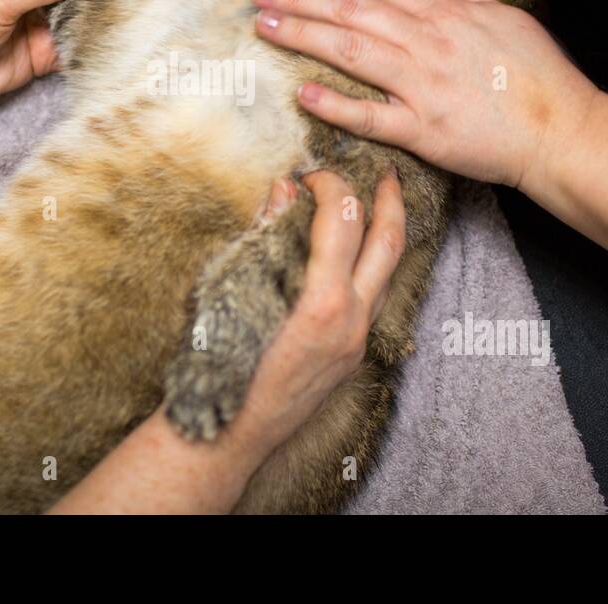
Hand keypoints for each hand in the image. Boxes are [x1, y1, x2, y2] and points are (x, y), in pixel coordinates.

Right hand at [230, 170, 404, 458]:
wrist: (226, 435)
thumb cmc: (218, 362)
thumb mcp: (236, 289)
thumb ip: (266, 235)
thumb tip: (285, 190)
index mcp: (322, 301)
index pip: (342, 220)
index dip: (330, 186)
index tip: (311, 176)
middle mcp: (351, 320)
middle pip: (388, 244)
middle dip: (390, 200)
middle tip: (387, 172)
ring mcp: (357, 341)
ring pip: (389, 274)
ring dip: (386, 234)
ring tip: (380, 204)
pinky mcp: (353, 356)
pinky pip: (374, 299)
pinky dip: (371, 267)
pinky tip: (355, 254)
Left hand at [251, 0, 598, 187]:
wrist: (562, 131)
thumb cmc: (538, 76)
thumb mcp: (501, 15)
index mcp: (447, 16)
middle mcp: (429, 44)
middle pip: (353, 12)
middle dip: (302, 0)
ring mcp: (424, 87)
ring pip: (353, 52)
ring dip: (305, 36)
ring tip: (267, 27)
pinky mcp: (424, 130)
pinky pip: (373, 116)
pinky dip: (336, 105)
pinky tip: (303, 94)